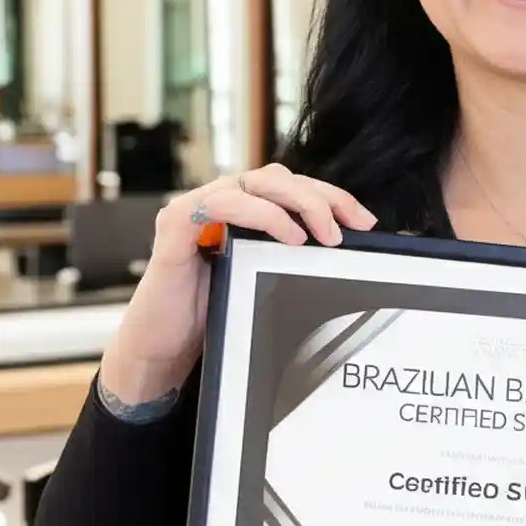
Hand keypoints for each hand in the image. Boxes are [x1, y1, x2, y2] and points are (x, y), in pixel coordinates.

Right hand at [98, 164, 376, 407]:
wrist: (159, 348)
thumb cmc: (210, 315)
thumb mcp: (262, 281)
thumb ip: (290, 259)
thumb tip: (347, 253)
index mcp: (241, 211)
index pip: (292, 187)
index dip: (332, 197)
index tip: (366, 221)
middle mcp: (218, 202)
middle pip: (279, 177)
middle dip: (323, 197)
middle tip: (353, 226)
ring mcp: (195, 209)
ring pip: (256, 183)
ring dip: (299, 203)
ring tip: (325, 234)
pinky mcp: (175, 226)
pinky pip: (221, 204)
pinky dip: (260, 214)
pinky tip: (288, 236)